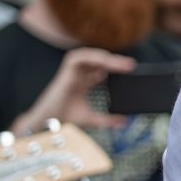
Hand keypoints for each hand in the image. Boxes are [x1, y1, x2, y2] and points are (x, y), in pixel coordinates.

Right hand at [15, 47, 135, 133]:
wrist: (48, 123)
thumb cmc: (65, 119)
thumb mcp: (91, 119)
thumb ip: (108, 120)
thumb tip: (126, 121)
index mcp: (84, 83)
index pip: (103, 71)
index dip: (117, 69)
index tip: (131, 72)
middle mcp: (79, 75)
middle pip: (99, 62)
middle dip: (115, 62)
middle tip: (131, 67)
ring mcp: (72, 73)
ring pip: (90, 57)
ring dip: (106, 58)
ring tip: (122, 64)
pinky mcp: (65, 71)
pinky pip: (79, 58)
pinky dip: (92, 57)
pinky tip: (104, 61)